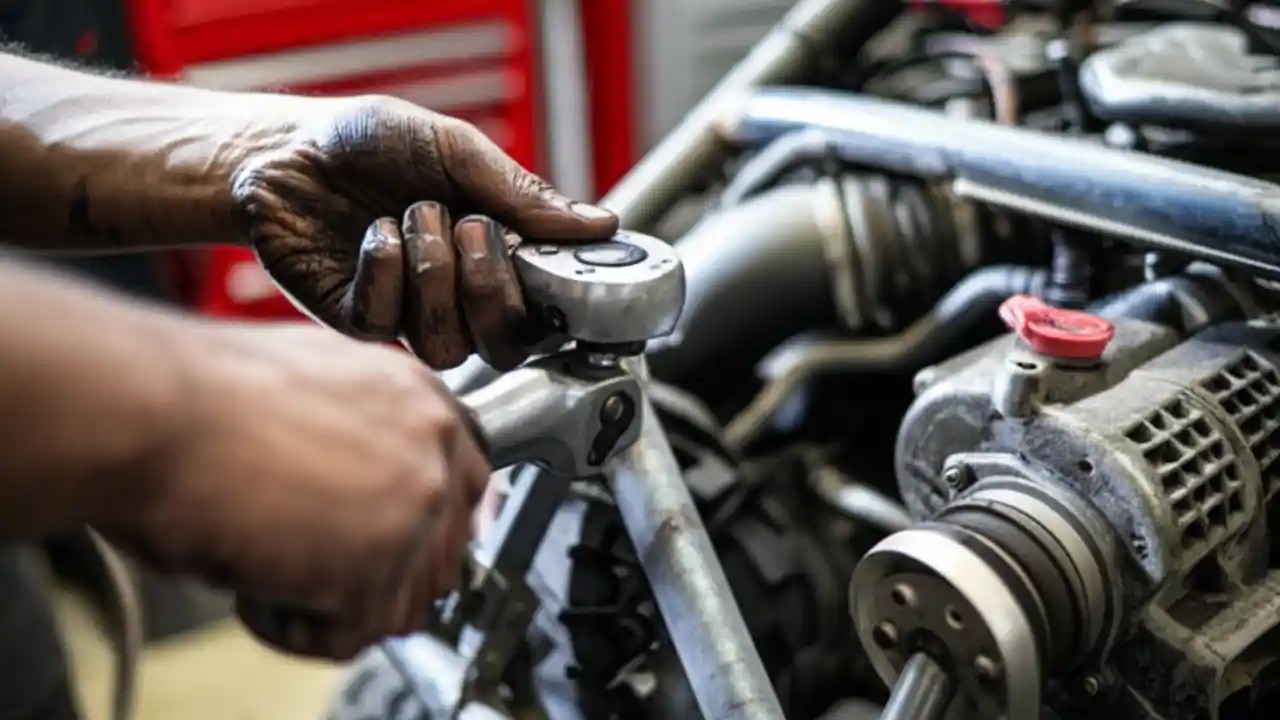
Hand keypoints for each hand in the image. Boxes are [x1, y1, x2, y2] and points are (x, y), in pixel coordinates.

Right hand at [96, 322, 488, 658]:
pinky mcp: (378, 569)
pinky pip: (352, 636)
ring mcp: (414, 508)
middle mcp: (431, 446)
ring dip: (335, 604)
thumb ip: (364, 424)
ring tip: (268, 569)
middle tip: (314, 569)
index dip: (422, 525)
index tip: (389, 547)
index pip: (464, 481)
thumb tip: (365, 472)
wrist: (151, 411)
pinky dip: (295, 629)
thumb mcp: (309, 380)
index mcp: (418, 395)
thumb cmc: (196, 395)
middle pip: (444, 551)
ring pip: (404, 602)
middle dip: (379, 573)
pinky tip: (254, 588)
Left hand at [231, 95, 617, 369]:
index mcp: (496, 254)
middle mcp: (458, 293)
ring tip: (414, 216)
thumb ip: (521, 192)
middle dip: (494, 289)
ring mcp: (408, 312)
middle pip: (508, 345)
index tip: (554, 263)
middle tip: (473, 228)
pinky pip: (386, 324)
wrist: (287, 146)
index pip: (549, 306)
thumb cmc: (371, 143)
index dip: (559, 298)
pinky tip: (375, 233)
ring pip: (449, 344)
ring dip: (436, 276)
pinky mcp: (356, 318)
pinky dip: (387, 272)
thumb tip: (598, 224)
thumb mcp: (456, 150)